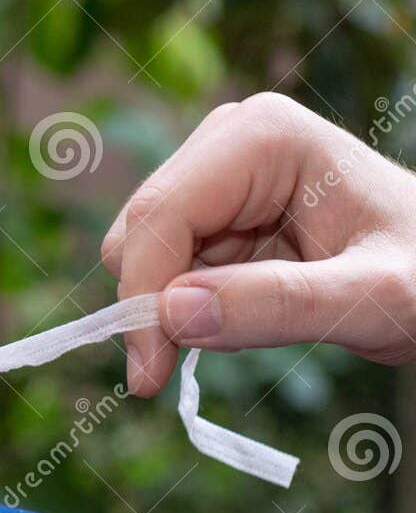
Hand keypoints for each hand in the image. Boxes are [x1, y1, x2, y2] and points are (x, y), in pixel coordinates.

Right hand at [102, 92, 415, 396]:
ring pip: (143, 246)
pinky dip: (187, 298)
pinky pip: (167, 258)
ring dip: (175, 301)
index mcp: (261, 136)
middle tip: (182, 370)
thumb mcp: (373, 300)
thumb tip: (171, 314)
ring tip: (250, 324)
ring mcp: (218, 168)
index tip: (149, 377)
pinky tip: (240, 310)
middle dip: (158, 299)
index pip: (161, 214)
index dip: (143, 295)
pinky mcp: (217, 202)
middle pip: (140, 228)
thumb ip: (278, 304)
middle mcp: (228, 138)